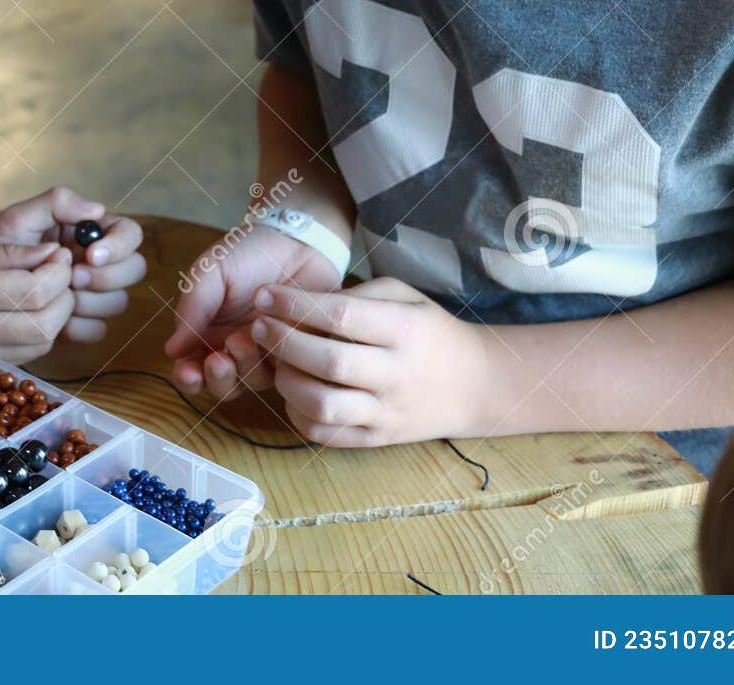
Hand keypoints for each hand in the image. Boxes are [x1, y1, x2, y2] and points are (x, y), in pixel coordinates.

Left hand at [0, 187, 144, 343]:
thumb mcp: (20, 218)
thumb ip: (56, 204)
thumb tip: (98, 209)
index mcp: (90, 233)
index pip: (130, 233)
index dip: (119, 246)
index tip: (91, 254)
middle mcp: (99, 262)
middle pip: (134, 269)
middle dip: (106, 277)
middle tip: (74, 279)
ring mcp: (93, 294)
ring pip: (118, 301)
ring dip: (90, 302)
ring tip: (58, 297)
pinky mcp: (81, 322)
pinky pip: (99, 329)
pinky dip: (79, 327)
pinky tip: (56, 321)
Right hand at [0, 242, 73, 367]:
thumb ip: (7, 253)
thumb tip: (53, 253)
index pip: (34, 290)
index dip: (59, 272)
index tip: (60, 255)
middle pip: (45, 324)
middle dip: (66, 297)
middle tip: (62, 275)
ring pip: (40, 345)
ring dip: (56, 318)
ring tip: (50, 293)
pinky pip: (23, 357)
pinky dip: (38, 335)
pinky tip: (31, 314)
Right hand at [164, 223, 341, 400]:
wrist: (298, 240)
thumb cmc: (249, 252)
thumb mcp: (210, 273)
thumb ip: (192, 309)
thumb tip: (170, 351)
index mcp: (208, 332)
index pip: (192, 369)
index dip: (188, 378)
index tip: (188, 371)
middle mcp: (235, 348)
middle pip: (222, 386)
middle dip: (217, 380)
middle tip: (219, 360)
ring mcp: (267, 351)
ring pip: (252, 383)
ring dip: (244, 369)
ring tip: (244, 339)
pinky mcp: (297, 351)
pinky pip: (286, 373)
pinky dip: (275, 362)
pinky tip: (273, 336)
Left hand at [252, 277, 497, 446]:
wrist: (474, 385)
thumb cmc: (428, 331)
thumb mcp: (403, 296)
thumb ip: (355, 296)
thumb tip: (299, 302)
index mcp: (406, 331)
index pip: (342, 317)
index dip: (296, 305)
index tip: (264, 294)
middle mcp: (397, 375)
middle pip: (329, 363)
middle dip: (283, 342)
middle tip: (259, 325)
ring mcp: (387, 412)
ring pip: (323, 405)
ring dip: (286, 381)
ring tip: (275, 361)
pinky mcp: (377, 439)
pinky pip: (325, 434)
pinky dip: (298, 414)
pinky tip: (293, 391)